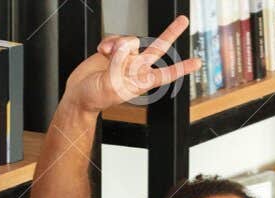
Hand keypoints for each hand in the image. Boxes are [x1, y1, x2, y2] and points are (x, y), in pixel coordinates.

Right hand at [63, 17, 198, 114]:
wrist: (78, 94)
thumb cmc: (93, 98)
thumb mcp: (108, 86)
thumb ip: (118, 64)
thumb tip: (123, 46)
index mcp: (138, 82)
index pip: (164, 74)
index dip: (180, 68)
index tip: (196, 63)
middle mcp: (135, 68)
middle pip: (158, 47)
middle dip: (171, 33)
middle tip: (183, 21)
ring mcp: (125, 58)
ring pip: (130, 39)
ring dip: (117, 43)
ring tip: (107, 54)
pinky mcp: (114, 51)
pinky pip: (116, 38)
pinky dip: (108, 42)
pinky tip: (102, 51)